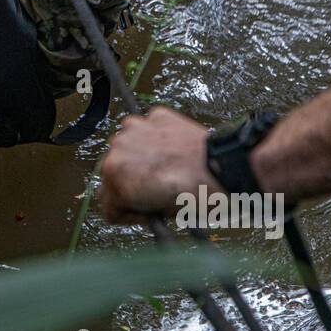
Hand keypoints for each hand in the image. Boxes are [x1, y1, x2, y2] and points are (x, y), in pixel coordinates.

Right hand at [99, 108, 216, 222]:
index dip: (128, 212)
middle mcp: (117, 147)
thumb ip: (137, 206)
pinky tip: (173, 151)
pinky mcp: (155, 116)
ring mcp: (136, 128)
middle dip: (131, 182)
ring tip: (165, 168)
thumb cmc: (194, 195)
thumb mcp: (158, 214)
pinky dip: (156, 139)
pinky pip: (147, 130)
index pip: (108, 204)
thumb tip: (138, 200)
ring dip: (140, 158)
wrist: (222, 168)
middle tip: (155, 191)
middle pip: (114, 173)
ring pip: (127, 147)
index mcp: (114, 176)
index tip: (144, 210)